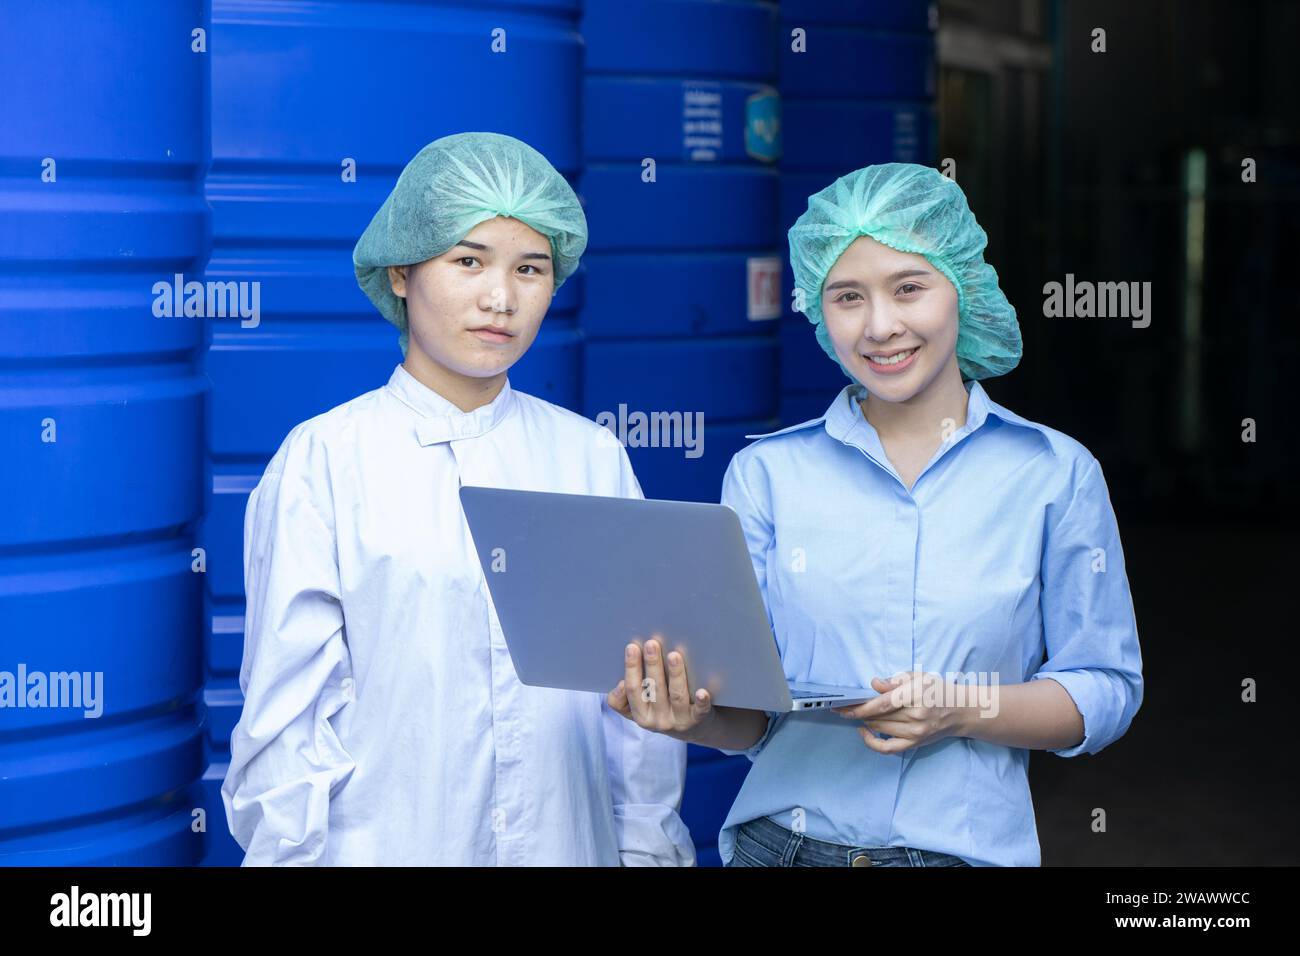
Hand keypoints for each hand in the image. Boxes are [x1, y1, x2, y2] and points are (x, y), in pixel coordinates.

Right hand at [607, 635, 713, 741]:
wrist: (694, 730)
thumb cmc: (662, 709)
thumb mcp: (640, 708)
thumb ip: (623, 698)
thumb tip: (621, 683)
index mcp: (640, 715)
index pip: (632, 690)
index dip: (631, 668)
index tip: (632, 647)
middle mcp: (658, 720)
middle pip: (654, 689)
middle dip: (652, 664)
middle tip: (652, 643)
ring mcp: (678, 721)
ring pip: (676, 695)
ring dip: (674, 674)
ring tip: (674, 655)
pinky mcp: (698, 720)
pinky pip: (700, 711)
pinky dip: (701, 702)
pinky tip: (702, 691)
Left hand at [831, 671, 967, 754]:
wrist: (961, 712)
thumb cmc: (938, 691)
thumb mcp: (920, 677)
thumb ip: (896, 680)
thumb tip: (875, 684)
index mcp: (916, 696)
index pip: (882, 704)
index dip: (860, 706)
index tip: (843, 704)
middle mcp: (916, 717)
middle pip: (877, 717)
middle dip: (856, 712)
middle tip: (842, 706)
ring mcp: (915, 733)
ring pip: (879, 729)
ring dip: (864, 720)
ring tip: (855, 712)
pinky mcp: (915, 744)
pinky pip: (887, 748)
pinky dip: (872, 742)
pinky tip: (864, 730)